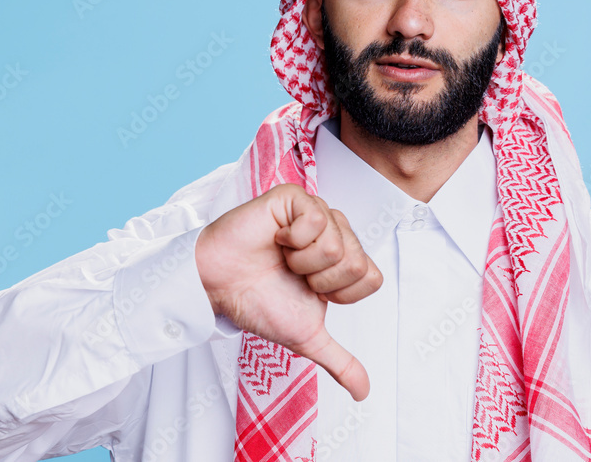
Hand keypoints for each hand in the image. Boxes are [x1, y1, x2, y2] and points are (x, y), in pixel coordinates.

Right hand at [195, 183, 382, 400]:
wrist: (219, 286)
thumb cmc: (258, 302)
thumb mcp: (306, 338)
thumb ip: (339, 361)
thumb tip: (363, 393)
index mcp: (344, 260)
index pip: (371, 278)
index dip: (339, 294)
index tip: (310, 292)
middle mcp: (336, 232)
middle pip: (356, 262)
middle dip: (319, 280)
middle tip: (293, 274)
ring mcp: (317, 212)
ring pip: (336, 244)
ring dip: (302, 261)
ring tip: (281, 257)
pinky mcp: (295, 197)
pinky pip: (315, 219)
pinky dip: (291, 239)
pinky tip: (275, 238)